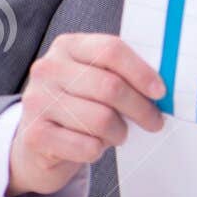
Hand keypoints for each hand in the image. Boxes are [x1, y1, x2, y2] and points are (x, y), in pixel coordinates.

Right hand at [8, 33, 165, 196]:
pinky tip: (94, 145)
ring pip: (101, 119)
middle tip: (154, 121)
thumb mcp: (96, 78)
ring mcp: (37, 101)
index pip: (111, 50)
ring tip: (119, 133)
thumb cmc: (80, 103)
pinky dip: (98, 150)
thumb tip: (161, 88)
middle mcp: (48, 69)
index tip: (160, 92)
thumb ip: (122, 74)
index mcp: (68, 46)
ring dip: (119, 132)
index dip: (142, 72)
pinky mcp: (34, 134)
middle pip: (110, 87)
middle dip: (141, 108)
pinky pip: (86, 146)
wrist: (39, 141)